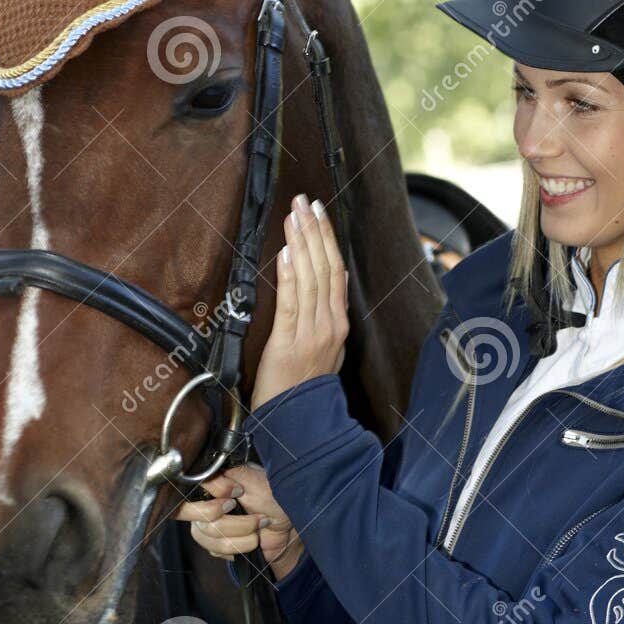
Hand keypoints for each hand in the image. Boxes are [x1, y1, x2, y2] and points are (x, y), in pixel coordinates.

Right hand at [173, 462, 305, 578]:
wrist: (288, 525)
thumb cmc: (273, 498)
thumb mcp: (252, 478)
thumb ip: (226, 473)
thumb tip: (206, 478)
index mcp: (209, 485)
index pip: (188, 491)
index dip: (211, 497)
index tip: (236, 493)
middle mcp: (203, 504)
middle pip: (199, 518)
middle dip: (231, 519)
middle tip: (251, 514)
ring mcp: (207, 526)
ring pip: (210, 536)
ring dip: (243, 532)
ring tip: (259, 523)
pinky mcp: (215, 546)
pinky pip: (218, 550)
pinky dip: (242, 545)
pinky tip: (253, 537)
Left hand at [251, 192, 348, 412]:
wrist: (300, 422)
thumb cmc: (305, 388)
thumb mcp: (326, 350)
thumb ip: (328, 316)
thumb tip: (332, 284)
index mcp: (337, 324)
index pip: (335, 271)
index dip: (327, 239)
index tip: (318, 213)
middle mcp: (329, 324)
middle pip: (324, 267)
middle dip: (314, 230)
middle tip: (304, 201)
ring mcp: (312, 332)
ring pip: (309, 278)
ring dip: (301, 243)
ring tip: (294, 215)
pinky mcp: (289, 342)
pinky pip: (291, 302)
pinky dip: (289, 275)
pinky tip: (286, 252)